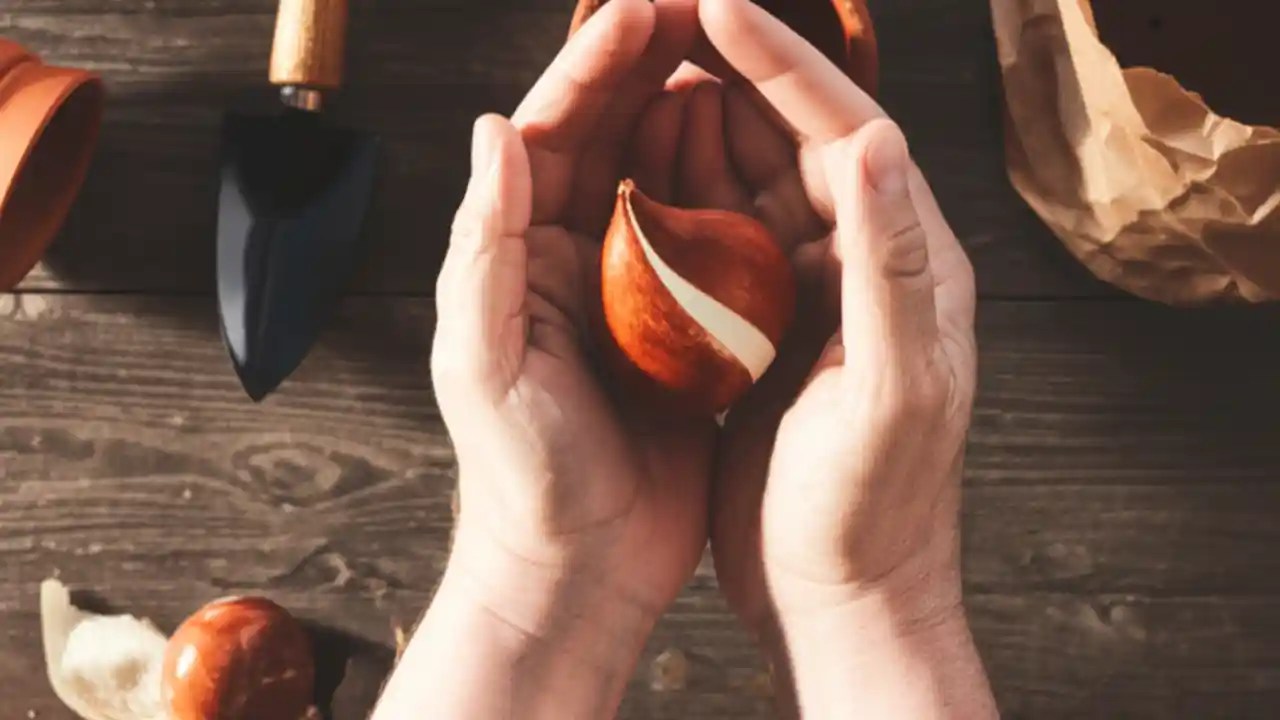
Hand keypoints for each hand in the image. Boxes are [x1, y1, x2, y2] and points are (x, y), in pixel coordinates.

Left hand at [374, 2, 709, 717]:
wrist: (575, 570)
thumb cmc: (522, 479)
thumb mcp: (488, 363)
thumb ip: (486, 250)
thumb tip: (495, 131)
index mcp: (516, 257)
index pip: (550, 136)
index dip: (594, 68)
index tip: (646, 9)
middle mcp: (566, 263)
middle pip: (608, 142)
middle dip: (649, 72)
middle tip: (702, 10)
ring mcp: (625, 295)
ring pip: (660, 182)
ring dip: (696, 121)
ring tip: (738, 65)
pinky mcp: (675, 334)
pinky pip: (704, 246)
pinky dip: (730, 199)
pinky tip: (766, 168)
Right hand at [680, 0, 993, 715]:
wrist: (842, 596)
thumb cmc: (875, 510)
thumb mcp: (895, 392)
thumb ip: (893, 265)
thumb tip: (872, 141)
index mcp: (908, 259)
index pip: (843, 129)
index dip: (780, 61)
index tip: (713, 4)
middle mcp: (860, 261)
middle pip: (789, 139)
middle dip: (726, 75)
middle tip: (657, 19)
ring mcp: (808, 293)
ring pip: (743, 182)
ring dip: (691, 130)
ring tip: (635, 80)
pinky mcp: (763, 329)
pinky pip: (714, 240)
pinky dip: (673, 201)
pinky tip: (631, 180)